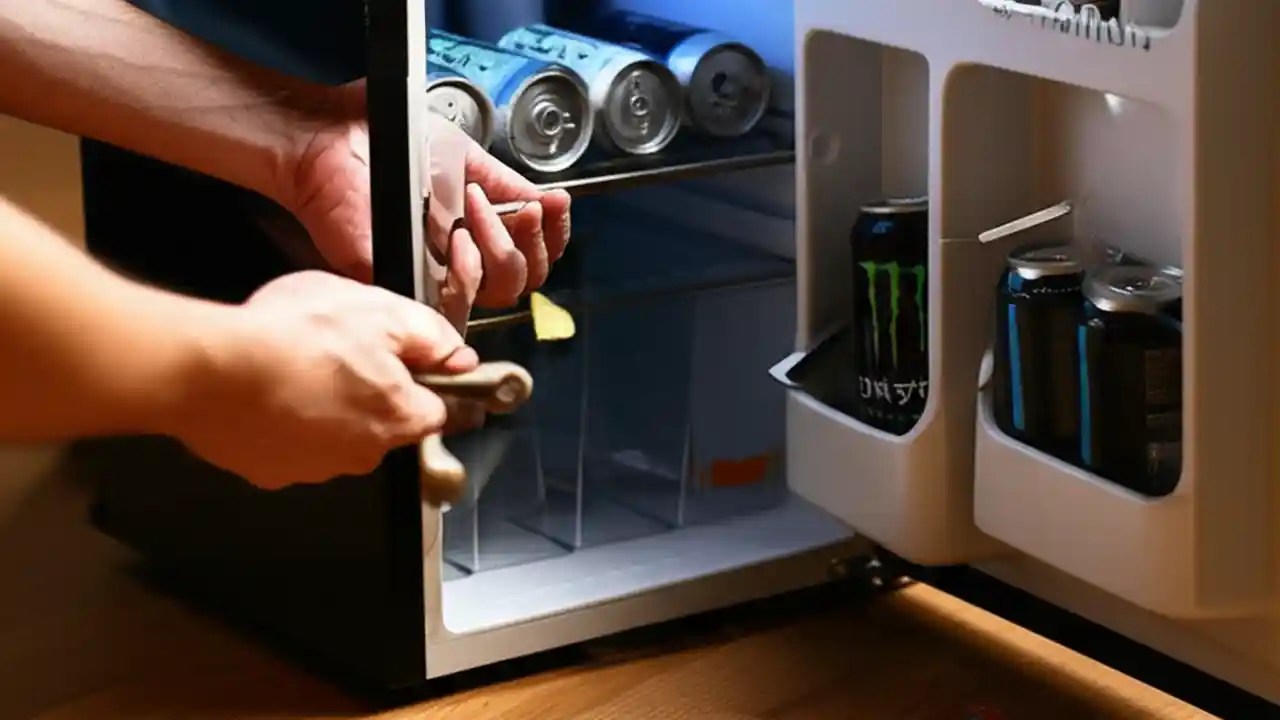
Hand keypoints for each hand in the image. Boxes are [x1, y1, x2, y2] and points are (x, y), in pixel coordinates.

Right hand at [173, 270, 478, 490]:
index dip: (420, 381)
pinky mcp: (269, 473)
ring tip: (294, 369)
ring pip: (336, 437)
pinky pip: (288, 447)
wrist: (209, 370)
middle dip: (368, 394)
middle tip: (338, 354)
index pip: (434, 409)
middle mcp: (363, 455)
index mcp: (398, 418)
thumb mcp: (378, 311)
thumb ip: (429, 336)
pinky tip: (265, 393)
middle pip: (383, 424)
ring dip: (324, 409)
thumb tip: (460, 359)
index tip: (398, 359)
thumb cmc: (297, 335)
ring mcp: (313, 470)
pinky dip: (283, 424)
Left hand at [280, 81, 571, 308]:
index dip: (555, 234)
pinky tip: (458, 234)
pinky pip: (458, 301)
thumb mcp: (465, 155)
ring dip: (501, 245)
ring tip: (473, 205)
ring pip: (503, 291)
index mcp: (480, 226)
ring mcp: (438, 274)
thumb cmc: (385, 142)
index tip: (552, 203)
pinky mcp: (409, 287)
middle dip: (530, 239)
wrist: (333, 143)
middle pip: (527, 278)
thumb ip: (506, 185)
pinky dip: (470, 267)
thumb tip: (547, 202)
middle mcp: (464, 255)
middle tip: (516, 207)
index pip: (537, 251)